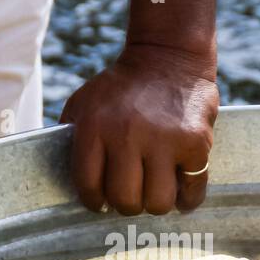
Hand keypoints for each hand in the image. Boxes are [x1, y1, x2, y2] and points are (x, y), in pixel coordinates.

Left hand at [61, 43, 218, 214]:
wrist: (168, 55)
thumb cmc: (121, 87)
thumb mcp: (84, 103)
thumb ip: (70, 139)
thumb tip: (64, 182)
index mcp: (95, 127)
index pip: (89, 187)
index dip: (94, 201)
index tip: (101, 200)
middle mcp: (128, 134)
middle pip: (126, 201)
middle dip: (126, 205)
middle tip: (131, 194)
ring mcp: (165, 140)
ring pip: (158, 203)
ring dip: (156, 203)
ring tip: (155, 189)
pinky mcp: (196, 142)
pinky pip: (193, 191)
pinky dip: (187, 197)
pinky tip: (181, 188)